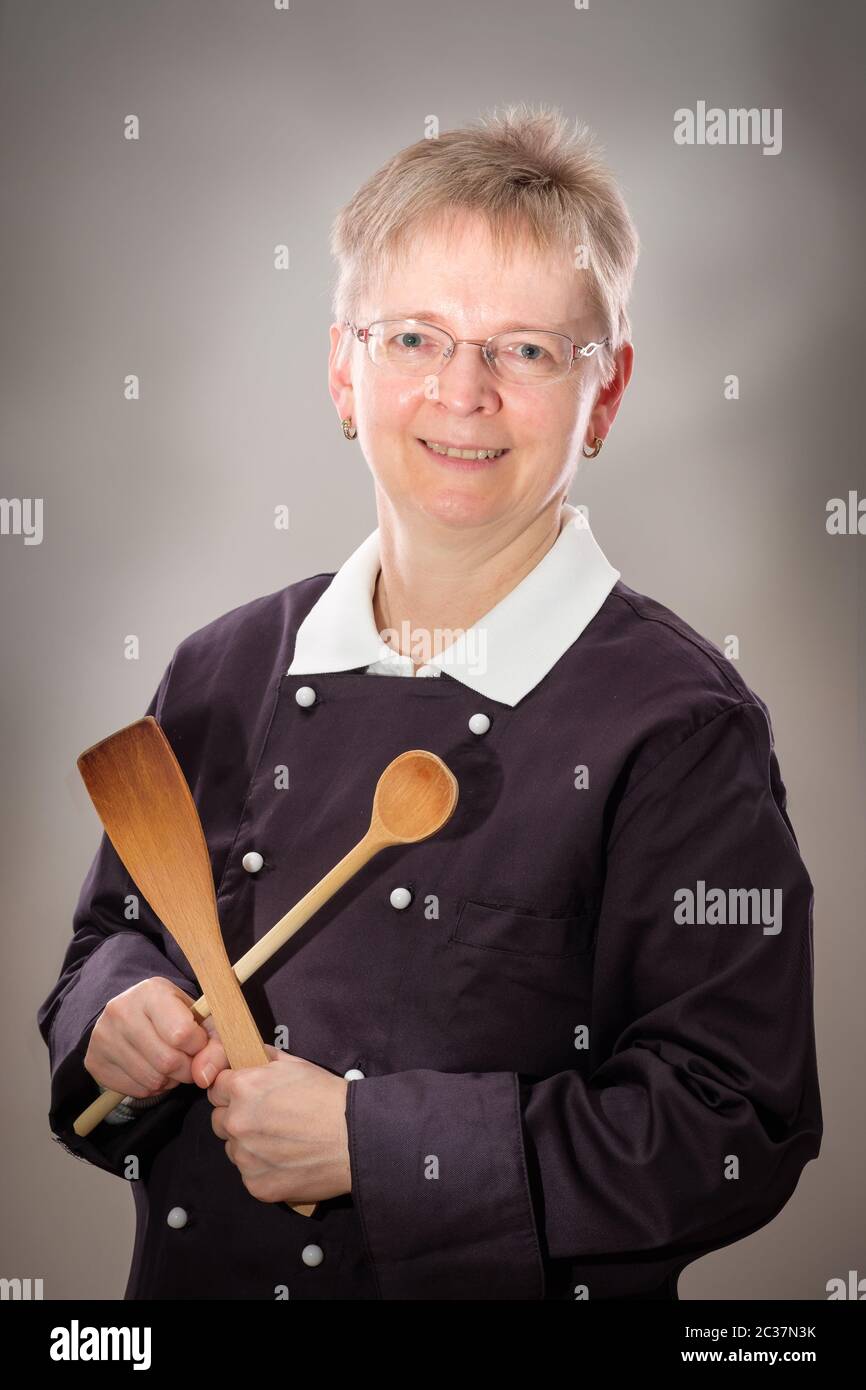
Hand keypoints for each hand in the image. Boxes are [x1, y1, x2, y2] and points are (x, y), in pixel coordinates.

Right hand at [84, 977, 210, 1097]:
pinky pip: (135, 1090)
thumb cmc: (172, 1014)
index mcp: (151, 992)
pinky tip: (152, 1070)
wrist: (130, 1014)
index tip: (197, 1041)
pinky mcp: (94, 1061)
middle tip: (187, 1060)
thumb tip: (205, 1076)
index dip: (198, 1046)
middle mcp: (121, 1010)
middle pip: (168, 1061)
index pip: (182, 1033)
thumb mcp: (199, 1017)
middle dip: (186, 1069)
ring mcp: (103, 1037)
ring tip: (170, 1063)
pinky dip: (151, 1088)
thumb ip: (215, 1043)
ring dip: (170, 1080)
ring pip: (152, 1080)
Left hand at [204, 1043, 351, 1204]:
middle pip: (219, 1120)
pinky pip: (249, 1174)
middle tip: (268, 1119)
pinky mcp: (256, 1185)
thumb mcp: (294, 1064)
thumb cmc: (328, 1097)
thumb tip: (247, 1056)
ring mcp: (245, 1157)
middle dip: (238, 1118)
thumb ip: (263, 1059)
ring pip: (234, 1149)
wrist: (354, 1137)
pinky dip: (263, 1169)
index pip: (216, 1088)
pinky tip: (287, 1161)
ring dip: (249, 1145)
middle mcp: (236, 1123)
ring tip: (282, 1142)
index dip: (233, 1090)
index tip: (249, 1096)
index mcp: (242, 1088)